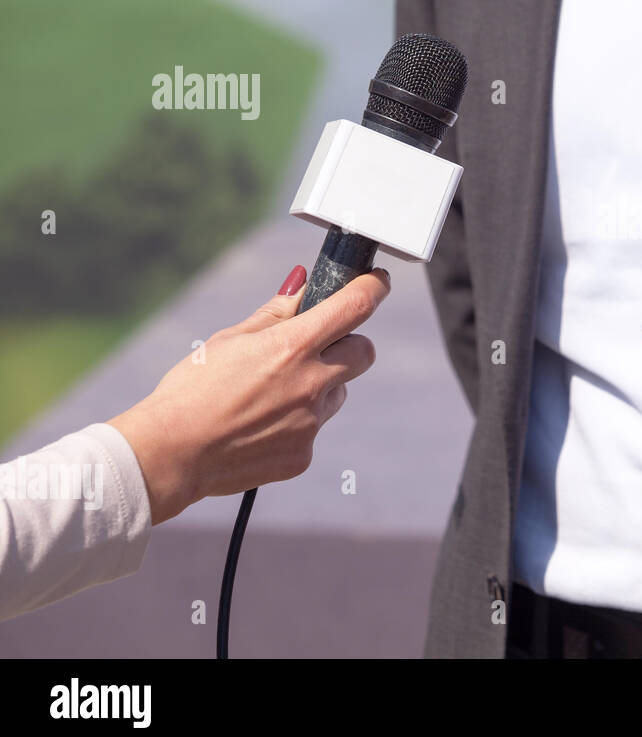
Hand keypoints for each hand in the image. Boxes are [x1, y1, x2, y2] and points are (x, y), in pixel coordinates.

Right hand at [109, 266, 390, 523]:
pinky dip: (297, 422)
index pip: (356, 307)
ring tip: (270, 394)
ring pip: (338, 393)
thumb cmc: (192, 390)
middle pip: (364, 352)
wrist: (171, 454)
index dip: (372, 287)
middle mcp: (312, 383)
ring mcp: (311, 422)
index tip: (376, 282)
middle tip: (319, 345)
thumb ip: (275, 313)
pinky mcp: (303, 454)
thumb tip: (302, 285)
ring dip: (320, 386)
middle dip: (348, 343)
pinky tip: (260, 425)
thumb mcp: (230, 340)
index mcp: (294, 346)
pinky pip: (314, 428)